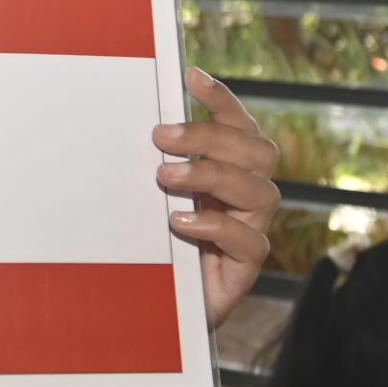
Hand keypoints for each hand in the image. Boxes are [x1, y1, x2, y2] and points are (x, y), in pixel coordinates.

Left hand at [153, 67, 278, 329]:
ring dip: (211, 175)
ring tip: (165, 178)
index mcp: (228, 173)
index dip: (222, 99)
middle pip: (259, 152)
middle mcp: (247, 198)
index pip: (239, 127)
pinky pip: (249, 240)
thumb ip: (155, 168)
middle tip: (161, 137)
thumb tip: (128, 127)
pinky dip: (215, 225)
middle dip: (211, 137)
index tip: (190, 74)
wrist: (156, 312)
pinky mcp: (245, 269)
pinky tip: (180, 222)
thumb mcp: (150, 200)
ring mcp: (251, 231)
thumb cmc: (153, 247)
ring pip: (259, 190)